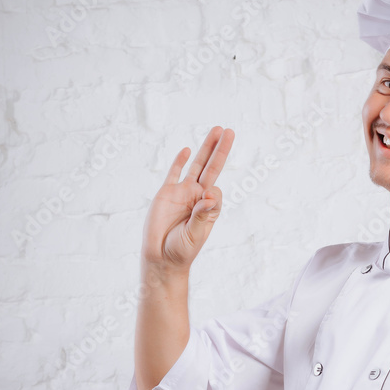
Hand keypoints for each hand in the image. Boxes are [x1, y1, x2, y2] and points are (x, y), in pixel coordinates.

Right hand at [141, 125, 234, 273]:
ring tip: (216, 130)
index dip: (212, 193)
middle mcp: (198, 197)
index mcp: (209, 209)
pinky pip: (174, 173)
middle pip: (212, 168)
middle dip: (220, 150)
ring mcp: (182, 193)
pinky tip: (187, 150)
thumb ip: (202, 215)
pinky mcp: (166, 193)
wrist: (160, 258)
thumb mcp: (194, 234)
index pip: (216, 191)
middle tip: (229, 131)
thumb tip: (211, 196)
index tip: (204, 202)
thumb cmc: (181, 251)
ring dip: (206, 149)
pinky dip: (180, 161)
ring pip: (196, 165)